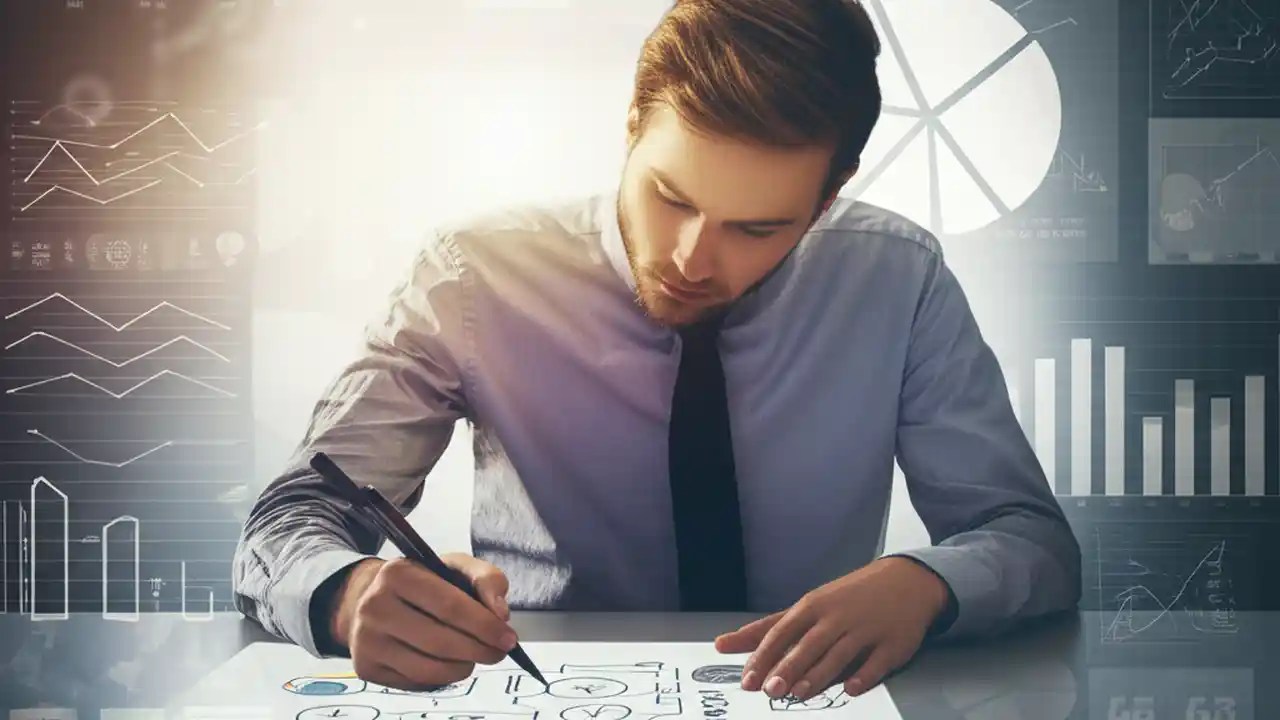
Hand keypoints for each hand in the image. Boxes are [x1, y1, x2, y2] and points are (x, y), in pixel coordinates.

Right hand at [330, 553, 516, 689]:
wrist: (372, 600)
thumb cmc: (423, 583)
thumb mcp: (455, 567)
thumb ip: (486, 579)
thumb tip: (500, 613)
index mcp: (398, 573)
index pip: (450, 606)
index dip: (484, 625)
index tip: (508, 637)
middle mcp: (375, 606)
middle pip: (440, 641)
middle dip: (479, 650)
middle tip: (499, 652)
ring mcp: (366, 640)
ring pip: (428, 668)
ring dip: (462, 667)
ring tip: (474, 657)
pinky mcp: (366, 667)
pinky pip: (415, 682)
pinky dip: (441, 677)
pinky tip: (449, 663)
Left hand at [714, 557, 949, 700]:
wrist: (905, 581)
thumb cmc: (847, 598)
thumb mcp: (807, 606)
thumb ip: (768, 628)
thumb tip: (725, 643)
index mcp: (813, 606)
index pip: (782, 632)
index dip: (764, 656)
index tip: (748, 679)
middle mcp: (837, 617)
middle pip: (809, 644)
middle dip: (788, 667)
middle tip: (770, 690)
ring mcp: (866, 629)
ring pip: (839, 654)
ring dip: (818, 674)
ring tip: (799, 693)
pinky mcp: (893, 644)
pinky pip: (876, 663)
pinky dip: (863, 676)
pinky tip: (850, 689)